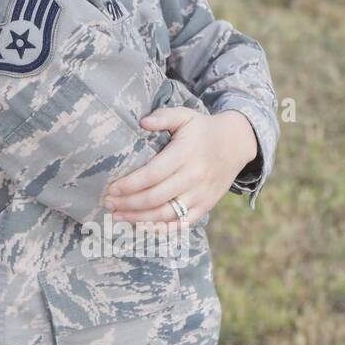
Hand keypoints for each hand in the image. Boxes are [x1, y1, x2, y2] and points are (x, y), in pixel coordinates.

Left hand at [101, 107, 256, 224]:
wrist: (236, 143)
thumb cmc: (202, 129)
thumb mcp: (184, 116)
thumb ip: (163, 117)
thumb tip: (142, 122)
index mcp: (185, 154)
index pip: (152, 175)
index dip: (129, 184)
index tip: (111, 188)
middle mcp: (194, 177)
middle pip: (155, 197)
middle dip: (128, 203)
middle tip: (108, 203)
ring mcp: (201, 194)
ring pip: (166, 214)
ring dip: (139, 218)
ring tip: (117, 216)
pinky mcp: (206, 206)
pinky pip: (182, 223)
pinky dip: (161, 228)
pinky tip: (142, 226)